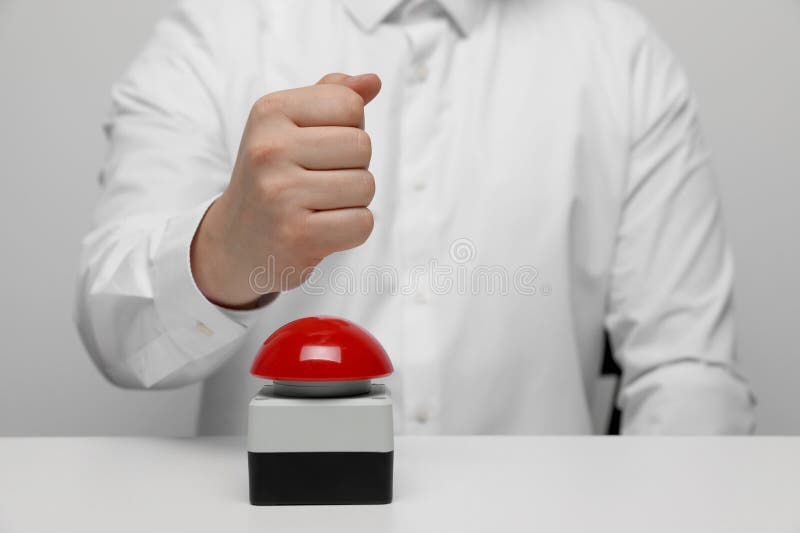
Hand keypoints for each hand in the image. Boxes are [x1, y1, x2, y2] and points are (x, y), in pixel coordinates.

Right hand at [191, 73, 381, 307]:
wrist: (236, 243)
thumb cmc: (274, 177)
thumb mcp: (289, 127)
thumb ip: (331, 97)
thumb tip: (373, 81)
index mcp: (268, 112)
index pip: (349, 104)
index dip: (348, 128)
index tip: (317, 147)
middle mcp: (269, 149)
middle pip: (362, 145)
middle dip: (353, 166)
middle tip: (317, 181)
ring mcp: (281, 194)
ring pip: (366, 186)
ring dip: (353, 200)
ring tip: (318, 205)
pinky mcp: (297, 236)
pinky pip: (362, 223)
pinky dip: (351, 230)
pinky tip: (321, 229)